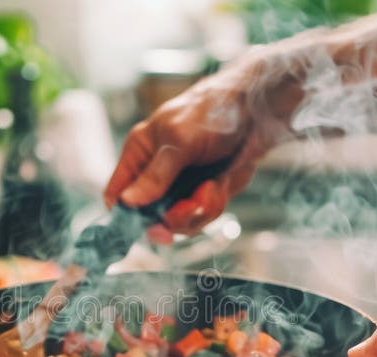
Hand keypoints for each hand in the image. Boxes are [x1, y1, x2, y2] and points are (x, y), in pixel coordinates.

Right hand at [104, 58, 291, 236]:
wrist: (258, 111)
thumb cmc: (213, 110)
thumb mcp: (179, 141)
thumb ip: (154, 175)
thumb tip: (127, 202)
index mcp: (140, 154)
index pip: (118, 194)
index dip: (126, 215)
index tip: (147, 225)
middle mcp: (157, 173)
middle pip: (150, 217)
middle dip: (173, 217)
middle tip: (189, 208)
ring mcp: (182, 186)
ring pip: (180, 221)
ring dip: (199, 209)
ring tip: (212, 187)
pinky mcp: (205, 192)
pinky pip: (204, 214)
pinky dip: (216, 202)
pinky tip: (223, 182)